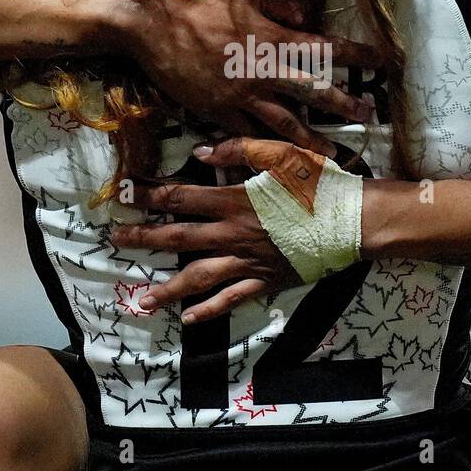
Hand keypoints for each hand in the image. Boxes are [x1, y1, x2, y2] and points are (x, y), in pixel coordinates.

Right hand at [111, 0, 379, 148]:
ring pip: (285, 123)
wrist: (153, 27)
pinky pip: (247, 136)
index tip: (383, 60)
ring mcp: (241, 95)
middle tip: (368, 116)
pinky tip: (278, 165)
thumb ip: (279, 5)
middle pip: (313, 92)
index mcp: (273, 39)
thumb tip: (306, 13)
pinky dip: (264, 150)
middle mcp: (263, 70)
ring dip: (312, 140)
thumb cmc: (198, 6)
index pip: (325, 48)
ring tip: (332, 155)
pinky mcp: (218, 112)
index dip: (356, 54)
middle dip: (344, 105)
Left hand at [112, 141, 301, 321]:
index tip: (125, 195)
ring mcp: (248, 262)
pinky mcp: (266, 281)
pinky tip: (189, 319)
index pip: (182, 198)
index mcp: (235, 201)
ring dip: (168, 288)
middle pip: (180, 238)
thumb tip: (199, 154)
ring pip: (199, 277)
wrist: (354, 221)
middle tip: (116, 242)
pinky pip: (232, 299)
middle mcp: (234, 234)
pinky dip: (209, 311)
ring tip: (142, 301)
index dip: (150, 196)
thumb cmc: (319, 184)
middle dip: (145, 239)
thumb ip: (239, 151)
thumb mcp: (282, 154)